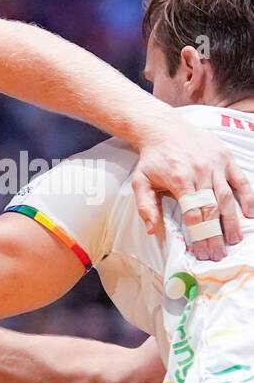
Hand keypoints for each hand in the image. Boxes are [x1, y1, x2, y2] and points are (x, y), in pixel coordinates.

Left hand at [131, 120, 253, 260]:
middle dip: (217, 234)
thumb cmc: (153, 159)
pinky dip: (248, 197)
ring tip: (235, 240)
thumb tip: (151, 230)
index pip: (193, 213)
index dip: (199, 235)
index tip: (202, 252)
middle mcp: (201, 172)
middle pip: (212, 209)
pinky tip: (249, 214)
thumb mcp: (140, 181)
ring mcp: (216, 164)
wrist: (164, 128)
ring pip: (228, 197)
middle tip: (219, 254)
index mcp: (180, 180)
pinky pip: (241, 180)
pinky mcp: (226, 158)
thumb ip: (145, 206)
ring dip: (233, 220)